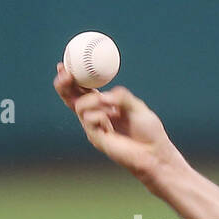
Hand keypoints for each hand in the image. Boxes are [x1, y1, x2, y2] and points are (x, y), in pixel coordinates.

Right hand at [53, 63, 180, 184]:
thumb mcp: (137, 106)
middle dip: (64, 85)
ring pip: (79, 106)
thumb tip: (104, 95)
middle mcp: (96, 115)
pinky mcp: (96, 138)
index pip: (82, 90)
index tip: (63, 65)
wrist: (155, 153)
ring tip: (111, 108)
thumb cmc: (149, 131)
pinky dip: (100, 115)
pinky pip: (89, 119)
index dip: (71, 78)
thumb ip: (121, 96)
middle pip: (71, 98)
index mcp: (104, 106)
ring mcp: (94, 127)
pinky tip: (112, 121)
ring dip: (93, 101)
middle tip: (65, 75)